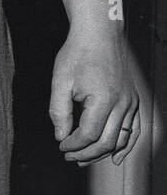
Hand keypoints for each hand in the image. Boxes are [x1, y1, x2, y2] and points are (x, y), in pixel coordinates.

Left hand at [49, 30, 141, 165]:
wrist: (99, 35)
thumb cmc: (77, 54)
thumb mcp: (60, 81)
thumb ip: (59, 111)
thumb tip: (60, 136)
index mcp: (104, 99)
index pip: (89, 134)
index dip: (74, 145)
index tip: (61, 146)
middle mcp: (123, 104)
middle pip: (106, 141)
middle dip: (86, 153)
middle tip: (69, 157)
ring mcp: (132, 103)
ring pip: (121, 139)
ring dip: (102, 152)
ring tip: (84, 159)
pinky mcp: (134, 101)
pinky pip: (135, 130)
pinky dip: (126, 146)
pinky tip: (115, 157)